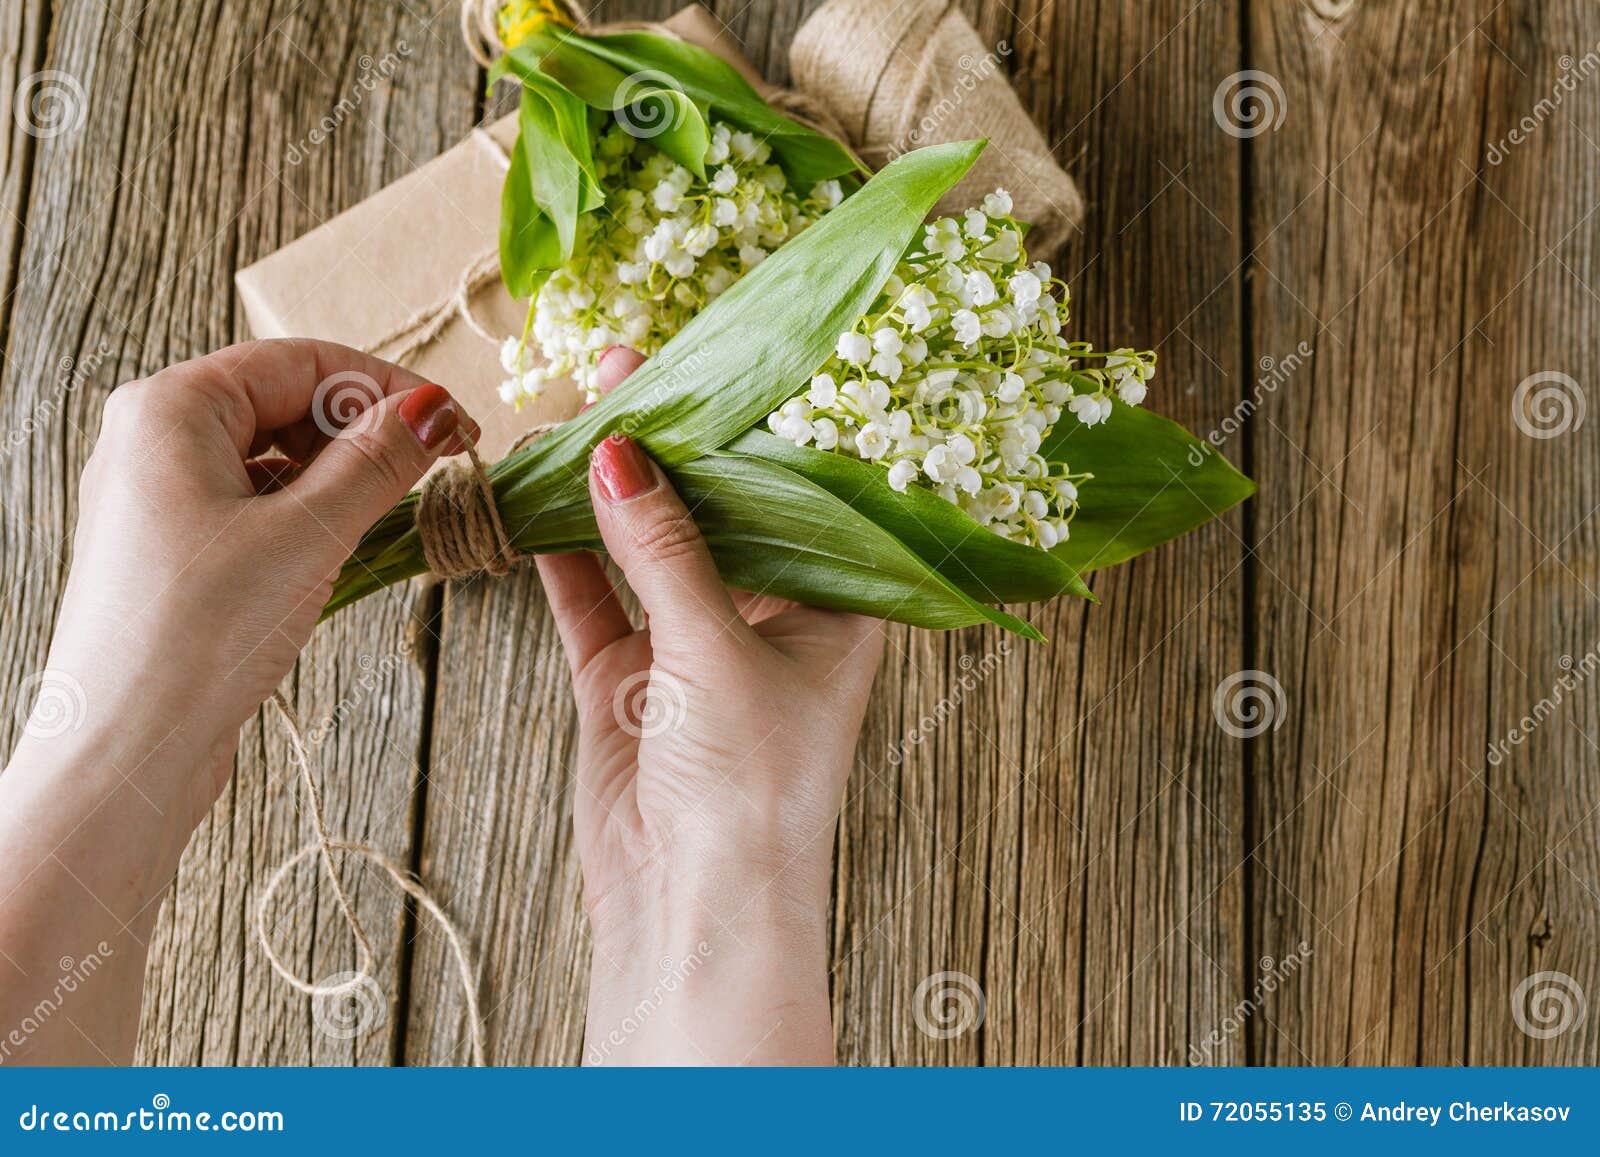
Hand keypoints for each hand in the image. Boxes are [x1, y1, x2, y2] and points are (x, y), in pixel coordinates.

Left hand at [0, 339, 477, 1062]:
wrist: (125, 752)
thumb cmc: (200, 634)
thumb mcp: (308, 535)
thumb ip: (376, 461)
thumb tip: (433, 409)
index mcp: (170, 407)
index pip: (300, 361)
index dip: (387, 387)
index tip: (456, 422)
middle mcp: (154, 437)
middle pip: (286, 402)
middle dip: (366, 431)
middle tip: (442, 465)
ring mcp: (161, 495)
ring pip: (276, 457)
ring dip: (344, 475)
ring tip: (400, 509)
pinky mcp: (176, 548)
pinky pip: (259, 503)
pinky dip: (312, 513)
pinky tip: (352, 544)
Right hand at [538, 347, 884, 1064]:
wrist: (694, 909)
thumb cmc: (751, 785)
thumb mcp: (717, 648)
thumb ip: (665, 548)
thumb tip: (620, 450)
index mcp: (831, 611)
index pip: (797, 497)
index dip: (755, 431)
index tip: (713, 362)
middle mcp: (767, 622)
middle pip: (716, 513)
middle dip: (671, 448)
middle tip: (628, 368)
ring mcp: (691, 649)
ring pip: (647, 549)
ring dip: (610, 491)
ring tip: (576, 409)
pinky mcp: (627, 680)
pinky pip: (593, 598)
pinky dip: (563, 553)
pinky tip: (536, 493)